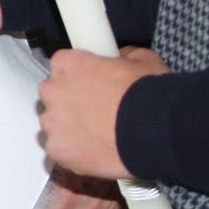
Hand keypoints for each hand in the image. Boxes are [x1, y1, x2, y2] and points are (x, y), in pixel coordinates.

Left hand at [40, 48, 168, 179]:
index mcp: (67, 64)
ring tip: (100, 135)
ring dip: (71, 128)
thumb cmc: (149, 95)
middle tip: (98, 113)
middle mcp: (52, 90)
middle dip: (72, 103)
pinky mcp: (57, 149)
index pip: (64, 67)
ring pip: (55, 124)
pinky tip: (96, 152)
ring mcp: (52, 121)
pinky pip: (60, 150)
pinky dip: (75, 153)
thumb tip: (122, 58)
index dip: (80, 77)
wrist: (156, 132)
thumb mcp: (143, 60)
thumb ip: (124, 56)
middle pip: (55, 95)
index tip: (94, 86)